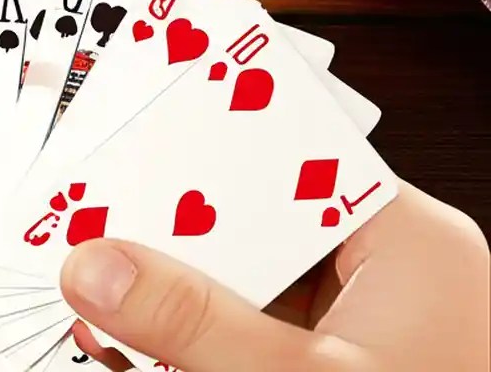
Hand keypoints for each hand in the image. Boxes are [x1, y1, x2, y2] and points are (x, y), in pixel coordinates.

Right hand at [58, 182, 488, 370]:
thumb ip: (194, 322)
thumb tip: (100, 268)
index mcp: (410, 245)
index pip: (293, 162)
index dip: (208, 152)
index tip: (129, 156)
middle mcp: (385, 274)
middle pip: (253, 222)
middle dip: (170, 234)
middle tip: (93, 230)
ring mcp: (353, 324)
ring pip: (239, 280)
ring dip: (169, 293)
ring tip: (99, 299)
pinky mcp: (322, 361)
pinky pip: (242, 328)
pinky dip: (189, 339)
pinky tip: (131, 347)